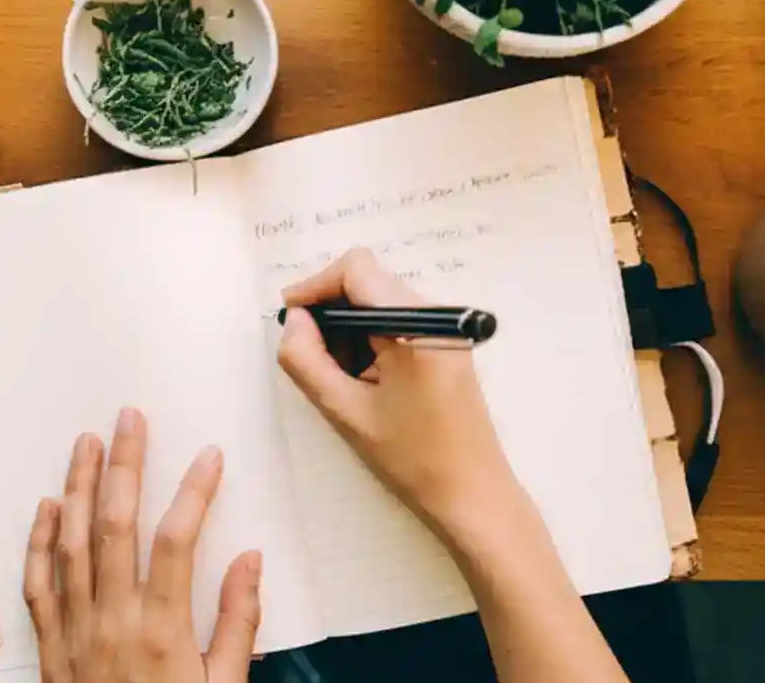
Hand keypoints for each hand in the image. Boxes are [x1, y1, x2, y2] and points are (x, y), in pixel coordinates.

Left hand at [23, 408, 262, 682]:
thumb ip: (237, 626)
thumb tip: (249, 560)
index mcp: (161, 631)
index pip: (176, 541)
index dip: (194, 492)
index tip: (210, 456)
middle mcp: (111, 622)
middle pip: (115, 526)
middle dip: (125, 466)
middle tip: (131, 418)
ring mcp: (73, 632)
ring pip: (70, 544)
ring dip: (80, 488)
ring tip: (88, 443)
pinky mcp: (50, 648)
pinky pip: (37, 585)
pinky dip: (39, 542)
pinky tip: (47, 506)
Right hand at [276, 248, 519, 539]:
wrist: (474, 495)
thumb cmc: (411, 458)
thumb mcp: (345, 411)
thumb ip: (307, 360)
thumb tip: (294, 320)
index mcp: (414, 325)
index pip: (356, 269)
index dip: (315, 286)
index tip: (290, 320)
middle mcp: (435, 315)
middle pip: (367, 283)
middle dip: (331, 313)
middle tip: (314, 361)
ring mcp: (445, 329)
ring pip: (379, 303)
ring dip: (350, 330)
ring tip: (343, 381)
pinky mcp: (448, 345)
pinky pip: (397, 323)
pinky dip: (371, 340)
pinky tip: (367, 383)